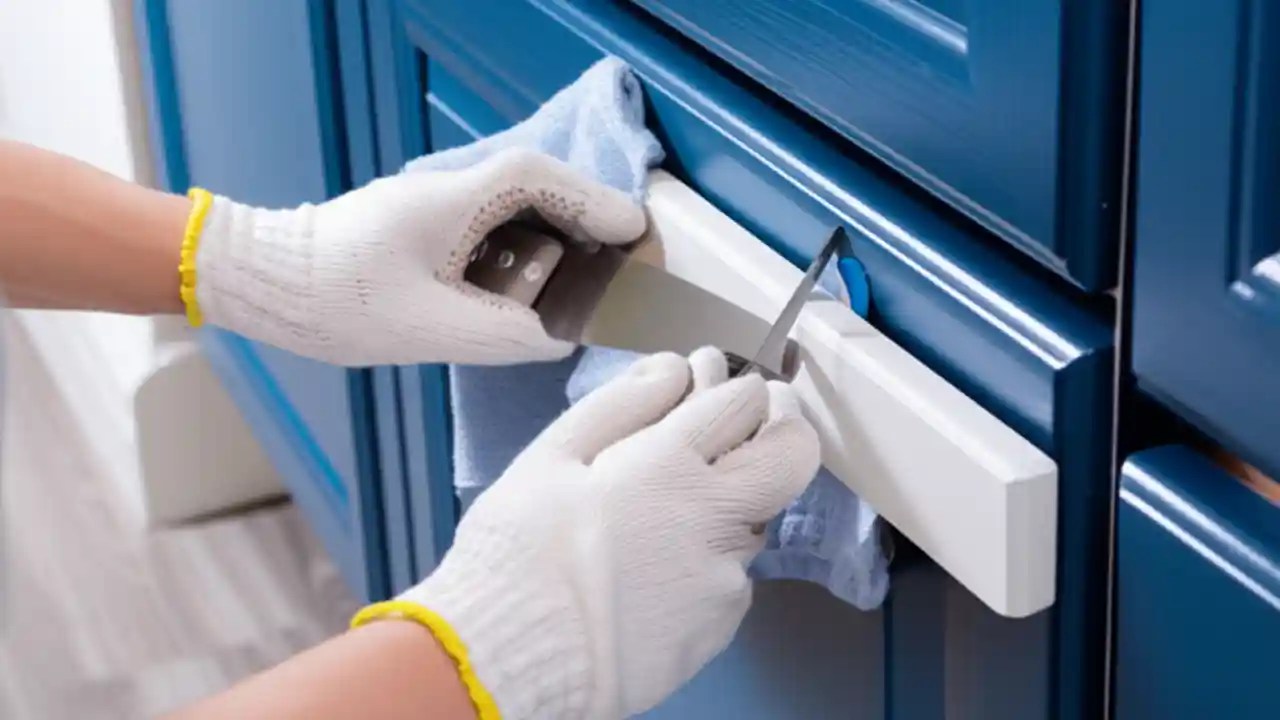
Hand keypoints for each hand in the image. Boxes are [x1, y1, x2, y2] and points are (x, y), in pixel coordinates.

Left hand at [194, 148, 644, 365]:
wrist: (264, 285)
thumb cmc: (335, 301)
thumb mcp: (426, 329)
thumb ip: (503, 335)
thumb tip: (557, 339)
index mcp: (449, 203)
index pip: (537, 180)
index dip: (592, 200)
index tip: (631, 229)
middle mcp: (445, 194)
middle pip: (533, 188)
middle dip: (582, 218)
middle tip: (620, 257)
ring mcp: (432, 210)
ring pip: (511, 209)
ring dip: (553, 236)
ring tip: (586, 277)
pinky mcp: (421, 230)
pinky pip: (487, 229)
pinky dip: (520, 250)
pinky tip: (530, 288)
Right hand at [388, 348, 819, 717]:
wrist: (509, 663)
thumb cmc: (516, 555)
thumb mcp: (549, 458)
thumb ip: (620, 405)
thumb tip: (672, 369)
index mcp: (668, 463)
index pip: (743, 403)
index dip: (738, 385)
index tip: (724, 382)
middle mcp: (712, 517)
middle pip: (791, 457)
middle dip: (784, 427)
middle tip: (762, 418)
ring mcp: (723, 576)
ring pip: (751, 522)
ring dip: (727, 506)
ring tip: (662, 519)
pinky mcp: (718, 627)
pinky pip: (727, 579)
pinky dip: (703, 565)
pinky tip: (651, 575)